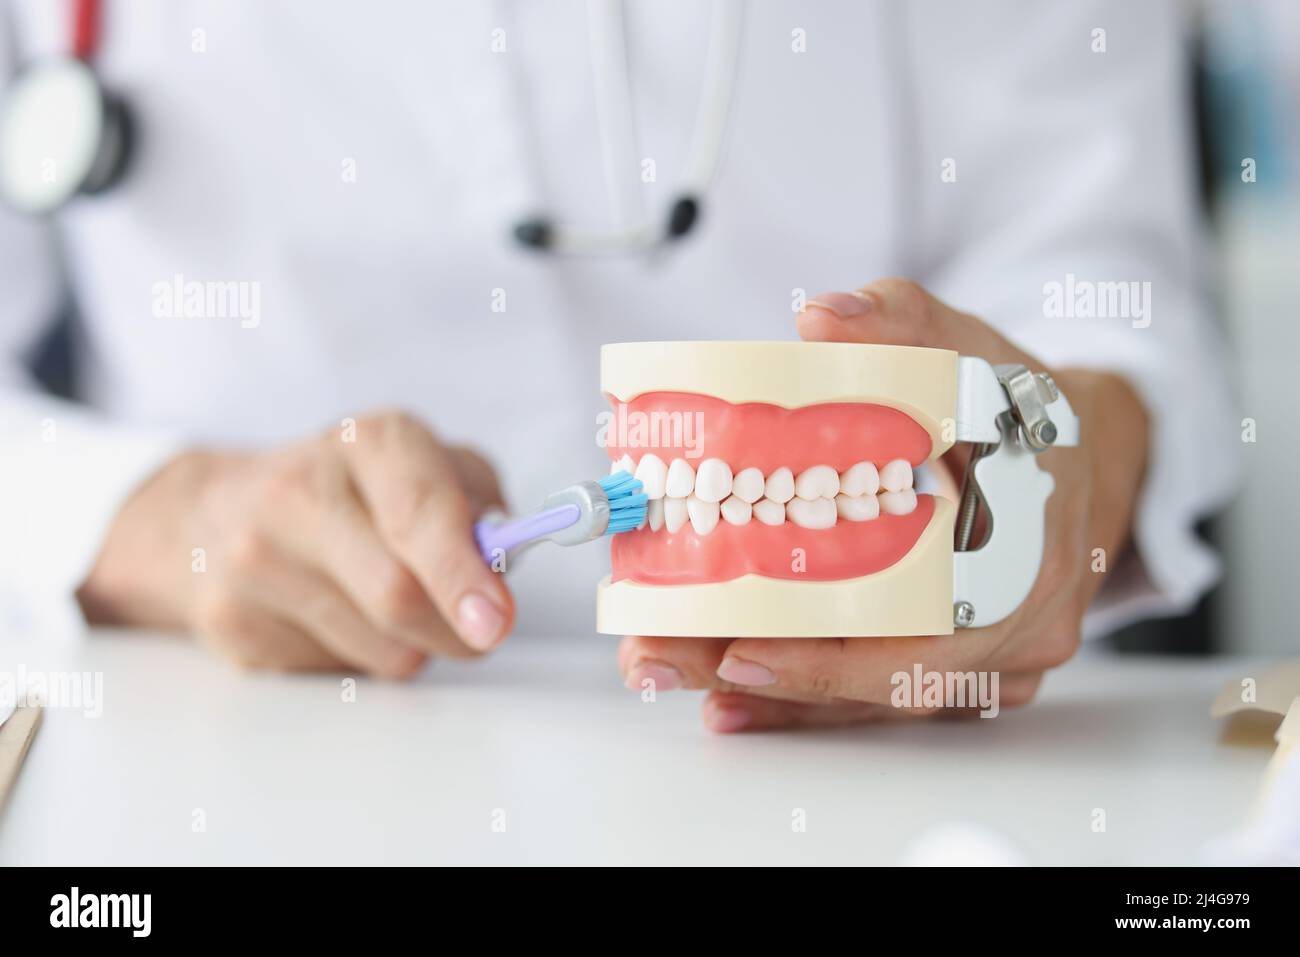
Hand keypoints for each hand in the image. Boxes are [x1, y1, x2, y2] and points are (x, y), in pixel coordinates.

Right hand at [78, 410, 514, 675]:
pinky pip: (333, 673)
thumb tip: (498, 573)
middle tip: (479, 633)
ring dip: (411, 647)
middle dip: (454, 629)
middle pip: (397, 595)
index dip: (462, 573)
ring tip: (390, 605)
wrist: (221, 509)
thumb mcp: (436, 469)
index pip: (420, 513)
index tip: (495, 621)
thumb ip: (483, 511)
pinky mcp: (229, 620)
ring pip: (376, 649)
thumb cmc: (362, 493)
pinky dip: (357, 658)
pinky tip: (333, 617)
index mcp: (369, 442)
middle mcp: (299, 489)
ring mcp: (253, 557)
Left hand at [619, 279, 1149, 730]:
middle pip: (877, 680)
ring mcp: (994, 660)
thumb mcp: (972, 350)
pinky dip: (805, 694)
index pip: (923, 637)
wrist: (1084, 457)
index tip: (742, 650)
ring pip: (872, 697)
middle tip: (664, 660)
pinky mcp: (964, 669)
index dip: (833, 659)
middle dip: (764, 678)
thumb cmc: (1024, 409)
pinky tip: (727, 695)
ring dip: (769, 694)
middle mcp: (1017, 630)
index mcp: (1026, 558)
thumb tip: (821, 317)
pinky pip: (880, 694)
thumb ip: (903, 323)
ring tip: (669, 667)